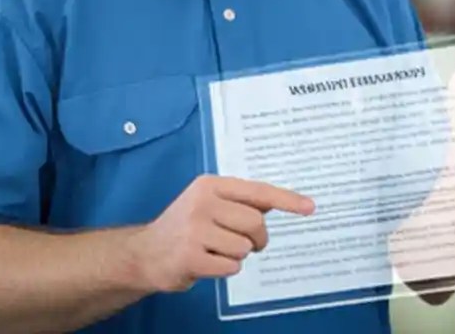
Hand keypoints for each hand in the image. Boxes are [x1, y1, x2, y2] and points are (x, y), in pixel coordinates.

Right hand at [129, 175, 313, 292]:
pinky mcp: (190, 256)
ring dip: (237, 255)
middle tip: (244, 243)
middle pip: (255, 223)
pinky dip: (225, 269)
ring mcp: (194, 229)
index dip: (287, 200)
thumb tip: (278, 203)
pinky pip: (231, 267)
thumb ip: (240, 202)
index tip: (310, 207)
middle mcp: (203, 203)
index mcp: (211, 185)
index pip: (258, 191)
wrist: (144, 253)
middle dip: (256, 238)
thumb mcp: (209, 203)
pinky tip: (206, 262)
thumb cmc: (185, 227)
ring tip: (216, 250)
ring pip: (244, 247)